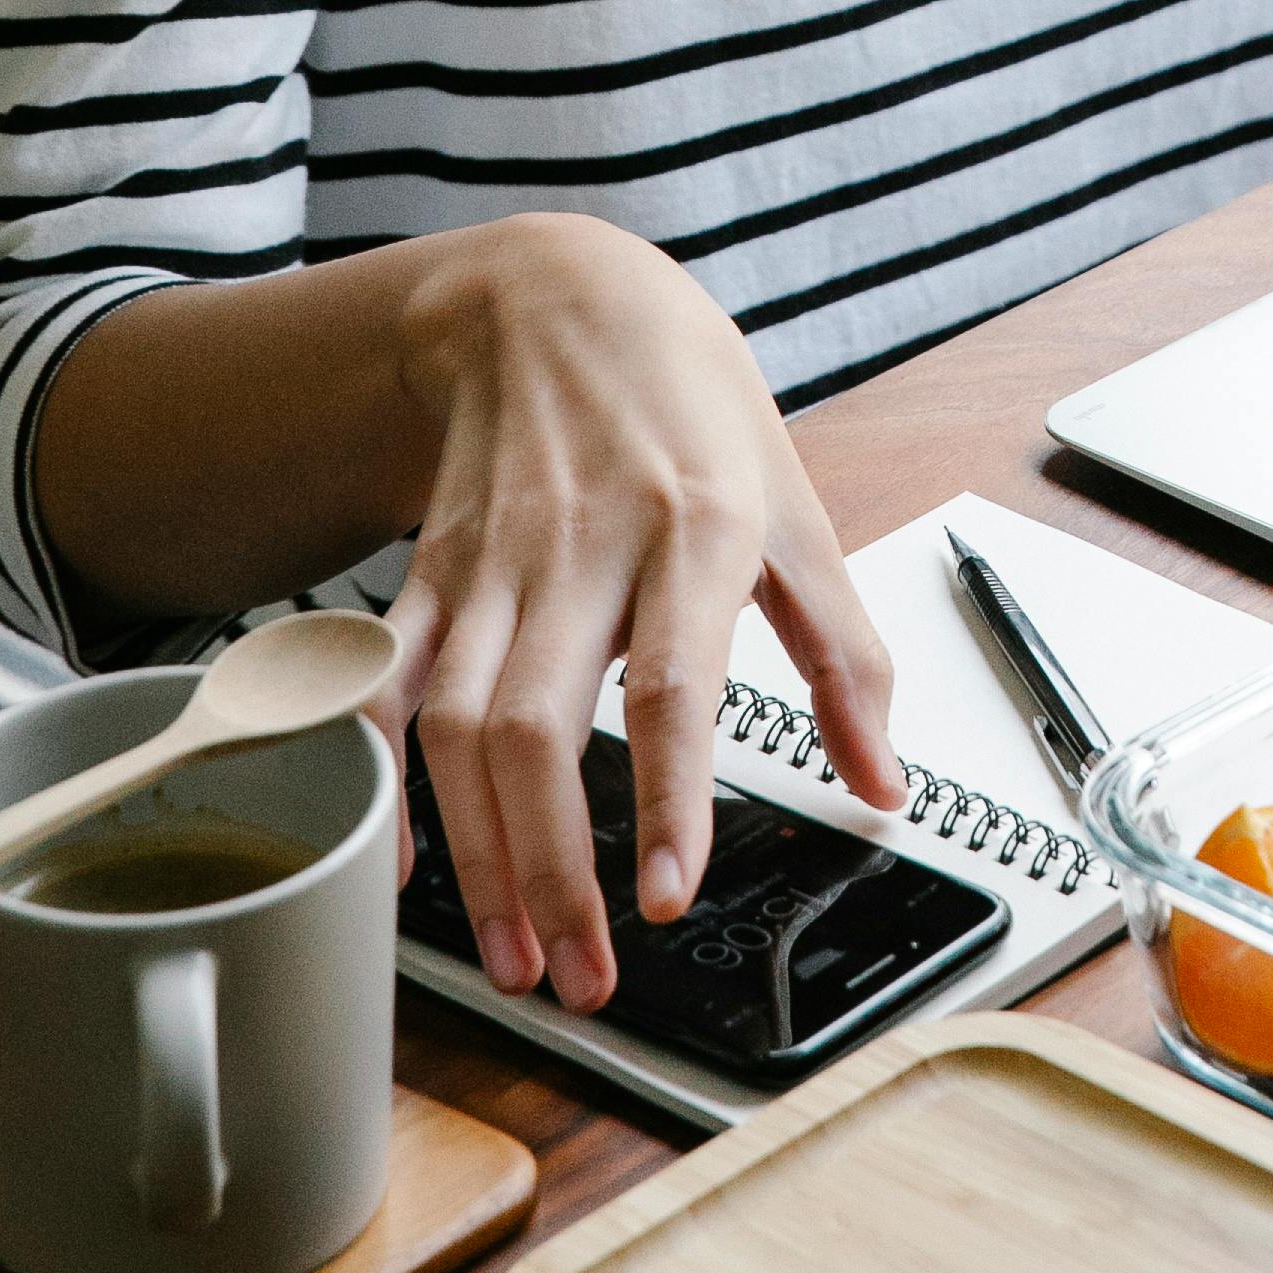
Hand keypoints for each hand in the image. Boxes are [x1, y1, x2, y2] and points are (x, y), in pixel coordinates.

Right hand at [375, 213, 902, 1011]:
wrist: (558, 297)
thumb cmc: (690, 406)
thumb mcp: (797, 511)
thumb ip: (845, 657)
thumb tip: (887, 782)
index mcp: (696, 529)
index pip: (673, 680)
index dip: (666, 796)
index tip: (666, 896)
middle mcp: (585, 546)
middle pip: (542, 729)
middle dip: (552, 869)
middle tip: (583, 975)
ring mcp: (496, 560)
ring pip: (460, 724)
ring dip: (480, 855)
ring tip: (516, 954)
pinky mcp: (431, 568)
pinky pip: (391, 684)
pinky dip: (385, 780)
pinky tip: (406, 863)